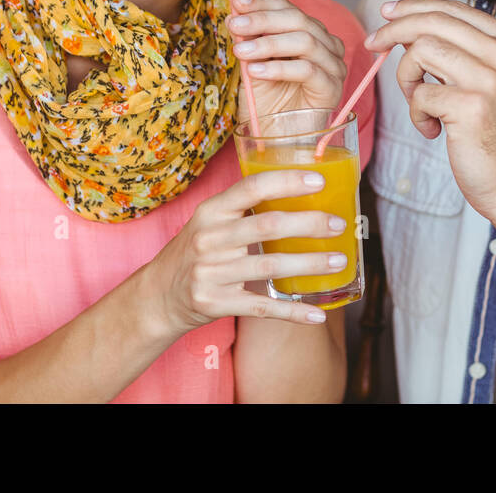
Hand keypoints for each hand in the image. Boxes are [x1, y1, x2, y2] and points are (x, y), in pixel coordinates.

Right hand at [150, 169, 349, 333]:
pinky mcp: (215, 303)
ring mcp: (211, 272)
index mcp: (211, 211)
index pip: (252, 188)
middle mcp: (209, 238)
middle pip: (268, 226)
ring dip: (310, 264)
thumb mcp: (210, 222)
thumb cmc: (195, 252)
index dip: (287, 182)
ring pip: (270, 267)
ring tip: (338, 261)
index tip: (319, 181)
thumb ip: (244, 209)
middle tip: (338, 225)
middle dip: (309, 224)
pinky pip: (262, 307)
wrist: (156, 296)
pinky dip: (293, 312)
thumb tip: (301, 195)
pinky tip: (317, 313)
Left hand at [227, 0, 347, 119]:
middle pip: (298, 20)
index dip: (263, 2)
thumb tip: (236, 13)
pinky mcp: (331, 89)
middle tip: (235, 24)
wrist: (277, 141)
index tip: (237, 1)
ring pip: (305, 41)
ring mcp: (332, 67)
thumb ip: (249, 40)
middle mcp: (326, 46)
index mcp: (309, 34)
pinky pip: (308, 70)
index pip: (288, 9)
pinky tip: (256, 71)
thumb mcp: (252, 65)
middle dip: (263, 19)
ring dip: (268, 44)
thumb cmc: (268, 104)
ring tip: (241, 50)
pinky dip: (279, 68)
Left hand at [362, 0, 495, 220]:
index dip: (414, 8)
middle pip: (433, 22)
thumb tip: (413, 31)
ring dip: (407, 78)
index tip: (388, 15)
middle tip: (373, 44)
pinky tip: (433, 131)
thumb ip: (466, 54)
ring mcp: (491, 79)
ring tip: (419, 105)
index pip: (454, 9)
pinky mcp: (472, 107)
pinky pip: (420, 94)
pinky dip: (416, 114)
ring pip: (421, 50)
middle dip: (393, 30)